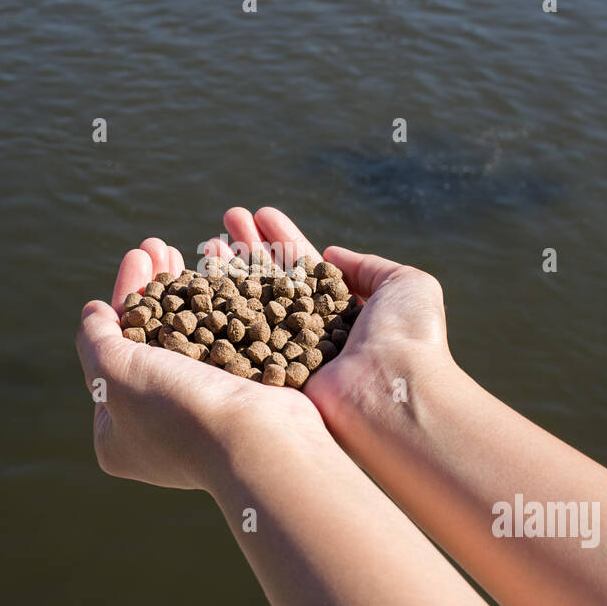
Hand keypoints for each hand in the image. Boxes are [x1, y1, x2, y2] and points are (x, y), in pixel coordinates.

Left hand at [75, 236, 325, 491]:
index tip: (137, 256)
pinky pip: (226, 344)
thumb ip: (94, 340)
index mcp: (119, 437)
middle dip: (157, 288)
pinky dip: (223, 307)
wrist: (261, 439)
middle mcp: (160, 430)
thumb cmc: (177, 408)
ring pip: (191, 339)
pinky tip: (225, 272)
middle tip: (161, 245)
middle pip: (152, 342)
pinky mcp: (244, 402)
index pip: (111, 354)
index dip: (124, 298)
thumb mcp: (114, 371)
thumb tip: (93, 313)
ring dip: (190, 290)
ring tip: (197, 247)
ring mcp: (207, 416)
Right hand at [214, 207, 462, 447]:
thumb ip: (369, 266)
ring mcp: (288, 357)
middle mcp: (312, 334)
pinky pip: (237, 342)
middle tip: (228, 218)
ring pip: (250, 308)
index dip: (281, 240)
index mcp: (342, 312)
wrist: (394, 391)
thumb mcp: (406, 285)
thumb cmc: (407, 336)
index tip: (259, 214)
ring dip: (229, 273)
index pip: (304, 268)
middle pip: (272, 283)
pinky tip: (199, 284)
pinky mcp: (268, 379)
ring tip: (208, 241)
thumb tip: (331, 255)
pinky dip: (217, 313)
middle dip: (250, 250)